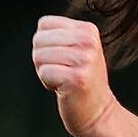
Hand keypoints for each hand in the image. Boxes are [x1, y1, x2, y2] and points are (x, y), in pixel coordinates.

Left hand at [31, 16, 117, 136]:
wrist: (99, 112)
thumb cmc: (81, 80)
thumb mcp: (76, 49)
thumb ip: (59, 34)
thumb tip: (40, 29)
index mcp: (88, 29)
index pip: (44, 24)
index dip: (46, 44)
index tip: (63, 59)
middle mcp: (89, 41)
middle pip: (39, 40)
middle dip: (43, 59)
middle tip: (62, 71)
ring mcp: (85, 59)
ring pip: (39, 56)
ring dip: (46, 72)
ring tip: (64, 80)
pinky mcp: (77, 78)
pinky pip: (44, 72)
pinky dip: (48, 83)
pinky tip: (64, 89)